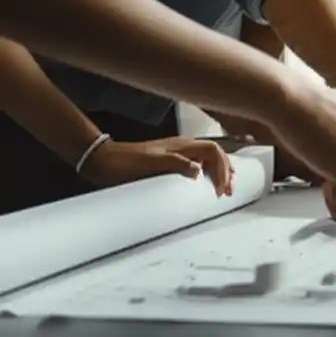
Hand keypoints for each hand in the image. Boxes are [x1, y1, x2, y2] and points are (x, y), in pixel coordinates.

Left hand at [80, 137, 233, 195]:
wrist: (102, 161)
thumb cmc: (124, 163)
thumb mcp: (150, 164)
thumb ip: (175, 163)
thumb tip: (199, 171)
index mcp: (182, 146)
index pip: (213, 151)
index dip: (222, 169)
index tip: (220, 190)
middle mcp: (182, 147)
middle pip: (215, 154)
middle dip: (227, 171)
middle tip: (230, 191)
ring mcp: (175, 153)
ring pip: (208, 158)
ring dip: (219, 172)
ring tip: (225, 187)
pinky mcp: (168, 162)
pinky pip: (197, 163)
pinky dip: (207, 172)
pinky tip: (204, 182)